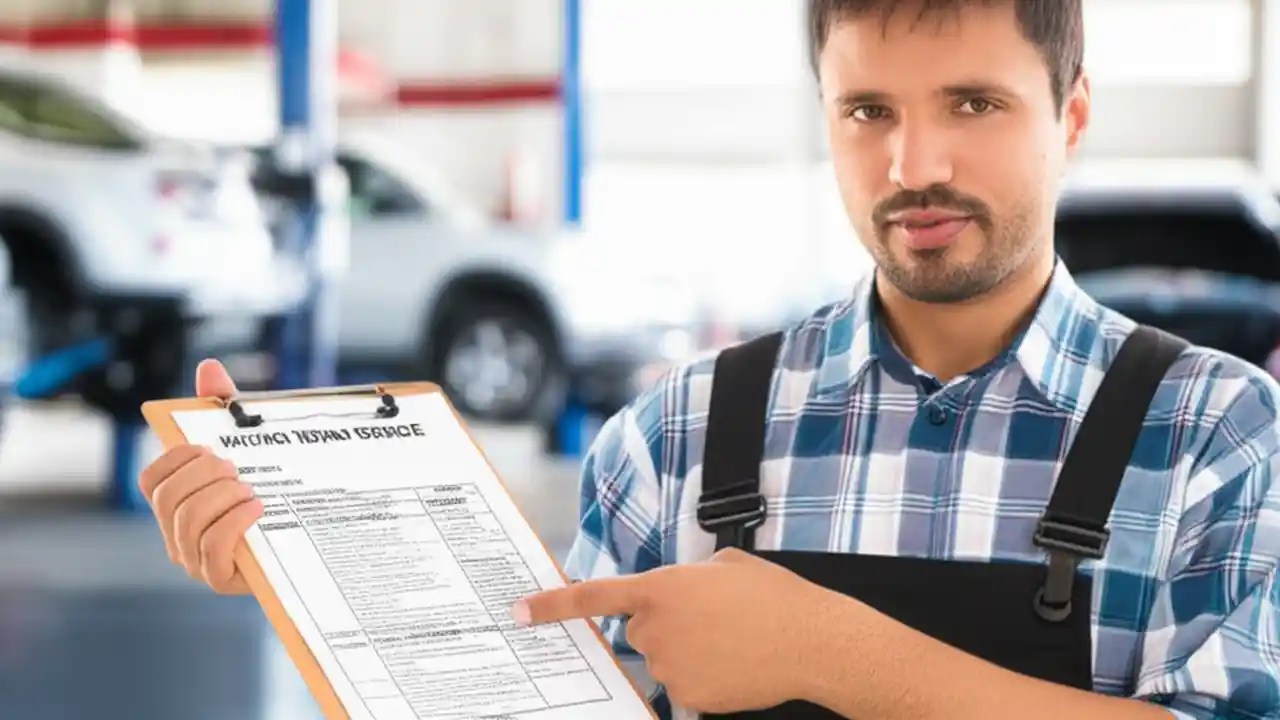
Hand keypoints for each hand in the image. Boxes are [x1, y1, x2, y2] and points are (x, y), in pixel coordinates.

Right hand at [137, 359, 263, 593]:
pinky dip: (235, 521)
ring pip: (188, 521)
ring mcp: (196, 559)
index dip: (174, 459)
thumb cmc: (271, 491)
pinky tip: (259, 508)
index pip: (152, 480)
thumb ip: (225, 408)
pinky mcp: (221, 577)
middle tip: (235, 468)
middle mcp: (178, 533)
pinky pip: (213, 547)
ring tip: (250, 489)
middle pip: (168, 499)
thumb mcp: (251, 447)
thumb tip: (209, 367)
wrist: (308, 544)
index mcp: (178, 503)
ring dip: (221, 497)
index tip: (207, 448)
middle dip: (202, 475)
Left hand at [515, 548, 838, 712]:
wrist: (809, 641)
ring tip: (733, 638)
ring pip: (665, 657)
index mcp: (659, 588)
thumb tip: (682, 592)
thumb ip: (687, 576)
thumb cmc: (772, 596)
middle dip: (666, 623)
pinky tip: (735, 663)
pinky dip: (705, 674)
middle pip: (640, 629)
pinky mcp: (688, 697)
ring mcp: (670, 666)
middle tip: (713, 618)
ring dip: (689, 648)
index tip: (519, 613)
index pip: (592, 596)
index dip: (551, 606)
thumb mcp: (725, 565)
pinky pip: (684, 683)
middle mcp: (655, 629)